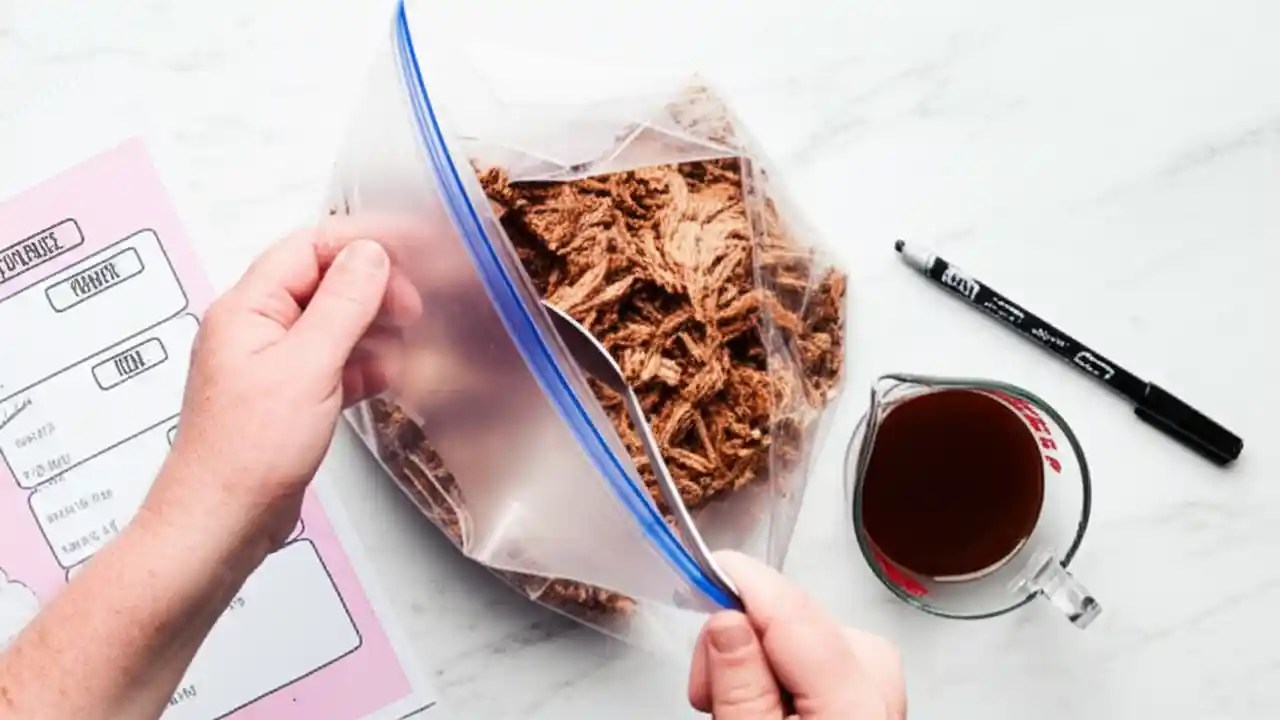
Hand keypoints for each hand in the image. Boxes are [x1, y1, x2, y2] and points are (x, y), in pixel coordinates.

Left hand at [142, 224, 421, 552]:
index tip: (407, 250)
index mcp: (247, 308)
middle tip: (411, 307)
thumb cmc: (245, 453)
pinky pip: (333, 362)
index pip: (308, 248)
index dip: (360, 244)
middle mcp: (255, 328)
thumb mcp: (307, 366)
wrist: (222, 521)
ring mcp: (272, 363)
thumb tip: (369, 255)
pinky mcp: (288, 395)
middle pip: (323, 282)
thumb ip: (342, 304)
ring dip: (371, 328)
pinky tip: (385, 376)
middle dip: (372, 288)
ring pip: (332, 323)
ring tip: (405, 343)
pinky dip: (363, 364)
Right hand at [689, 552, 905, 718]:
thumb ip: (739, 688)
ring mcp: (882, 695)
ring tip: (731, 702)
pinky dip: (786, 668)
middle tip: (708, 682)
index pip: (798, 616)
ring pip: (815, 635)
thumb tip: (727, 621)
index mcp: (853, 707)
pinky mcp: (871, 698)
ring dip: (764, 653)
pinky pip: (826, 658)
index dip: (748, 581)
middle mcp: (880, 693)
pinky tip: (763, 701)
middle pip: (808, 621)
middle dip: (749, 632)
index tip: (709, 567)